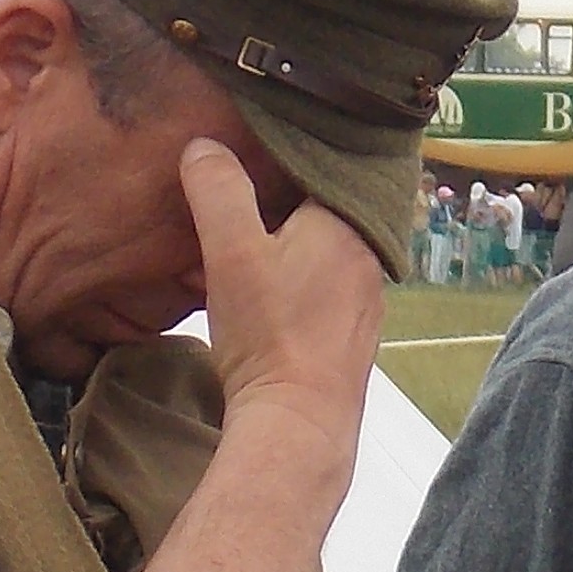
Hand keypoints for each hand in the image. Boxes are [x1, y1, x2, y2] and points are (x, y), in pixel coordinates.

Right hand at [183, 139, 380, 458]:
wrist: (297, 424)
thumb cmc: (269, 334)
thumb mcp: (231, 250)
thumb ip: (218, 190)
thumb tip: (204, 147)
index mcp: (349, 223)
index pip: (317, 169)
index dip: (276, 161)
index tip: (245, 155)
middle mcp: (368, 258)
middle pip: (315, 214)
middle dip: (272, 213)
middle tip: (230, 212)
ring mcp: (365, 302)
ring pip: (316, 257)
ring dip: (278, 255)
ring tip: (236, 261)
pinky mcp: (351, 339)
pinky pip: (318, 296)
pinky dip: (288, 292)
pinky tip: (258, 306)